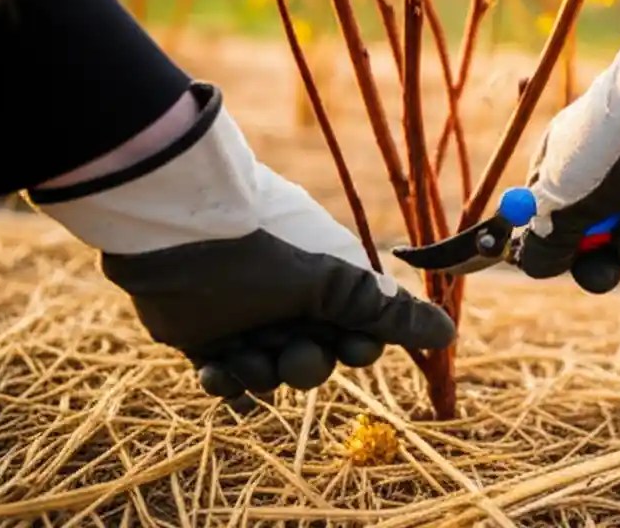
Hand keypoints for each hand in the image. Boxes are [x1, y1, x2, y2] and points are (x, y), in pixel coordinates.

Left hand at [27, 84, 453, 403]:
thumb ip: (386, 312)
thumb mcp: (329, 284)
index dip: (358, 347)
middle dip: (305, 364)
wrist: (170, 237)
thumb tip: (449, 333)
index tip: (352, 344)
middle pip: (316, 361)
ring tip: (242, 355)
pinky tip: (216, 371)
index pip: (359, 333)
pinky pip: (227, 379)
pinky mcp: (206, 339)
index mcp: (326, 285)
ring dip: (260, 373)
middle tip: (288, 352)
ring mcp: (248, 323)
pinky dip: (224, 382)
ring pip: (271, 374)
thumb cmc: (258, 251)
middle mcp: (291, 305)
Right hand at [516, 0, 619, 292]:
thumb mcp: (562, 200)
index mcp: (568, 167)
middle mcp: (610, 176)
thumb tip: (532, 265)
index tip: (554, 263)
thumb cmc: (611, 146)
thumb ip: (544, 241)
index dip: (553, 245)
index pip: (554, 218)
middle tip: (605, 270)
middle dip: (601, 262)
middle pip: (601, 245)